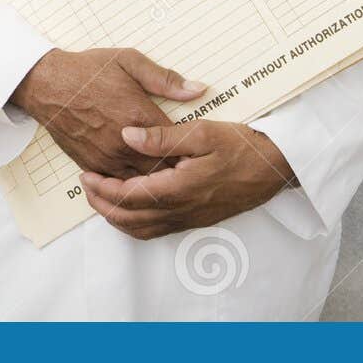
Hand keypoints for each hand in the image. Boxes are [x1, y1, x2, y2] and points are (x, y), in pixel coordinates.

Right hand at [11, 48, 205, 177]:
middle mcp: (125, 142)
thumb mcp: (129, 61)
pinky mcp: (92, 165)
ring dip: (156, 181)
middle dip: (178, 171)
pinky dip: (132, 184)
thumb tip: (198, 89)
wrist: (47, 85)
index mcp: (139, 116)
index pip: (177, 143)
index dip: (192, 150)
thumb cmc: (88, 71)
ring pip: (141, 182)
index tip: (202, 152)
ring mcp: (107, 157)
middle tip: (192, 172)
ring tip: (171, 181)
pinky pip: (118, 185)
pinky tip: (142, 180)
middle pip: (163, 169)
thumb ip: (165, 79)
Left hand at [79, 120, 297, 239]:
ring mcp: (189, 219)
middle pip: (129, 219)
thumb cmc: (242, 146)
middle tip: (87, 185)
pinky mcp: (196, 219)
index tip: (86, 174)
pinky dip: (135, 223)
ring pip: (141, 230)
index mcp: (178, 189)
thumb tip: (126, 135)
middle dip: (102, 204)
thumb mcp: (202, 132)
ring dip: (117, 217)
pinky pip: (157, 230)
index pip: (127, 197)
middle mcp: (181, 211)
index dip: (102, 189)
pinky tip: (132, 208)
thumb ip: (161, 137)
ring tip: (102, 197)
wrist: (276, 167)